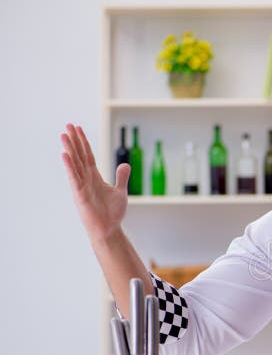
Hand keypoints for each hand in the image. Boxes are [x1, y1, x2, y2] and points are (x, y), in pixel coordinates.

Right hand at [61, 123, 128, 242]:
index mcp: (94, 177)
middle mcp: (86, 179)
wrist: (109, 229)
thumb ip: (121, 177)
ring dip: (69, 149)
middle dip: (74, 140)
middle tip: (68, 124)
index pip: (87, 155)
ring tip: (63, 134)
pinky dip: (70, 167)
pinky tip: (65, 155)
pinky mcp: (80, 195)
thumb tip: (125, 164)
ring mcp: (81, 186)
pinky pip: (74, 178)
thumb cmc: (112, 213)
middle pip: (79, 156)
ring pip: (74, 164)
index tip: (78, 128)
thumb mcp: (120, 191)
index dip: (83, 142)